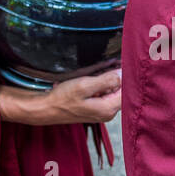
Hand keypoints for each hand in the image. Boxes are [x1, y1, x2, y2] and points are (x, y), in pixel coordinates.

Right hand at [0, 69, 120, 125]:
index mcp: (108, 109)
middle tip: (111, 63)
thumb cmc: (62, 98)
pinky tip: (94, 79)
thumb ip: (106, 81)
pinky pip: (105, 93)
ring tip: (99, 72)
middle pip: (122, 91)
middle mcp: (108, 113)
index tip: (124, 62)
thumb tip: (123, 74)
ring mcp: (102, 111)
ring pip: (113, 91)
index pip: (128, 90)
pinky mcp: (95, 108)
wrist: (46, 109)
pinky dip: (102, 85)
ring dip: (109, 80)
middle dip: (118, 77)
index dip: (127, 76)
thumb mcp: (84, 86)